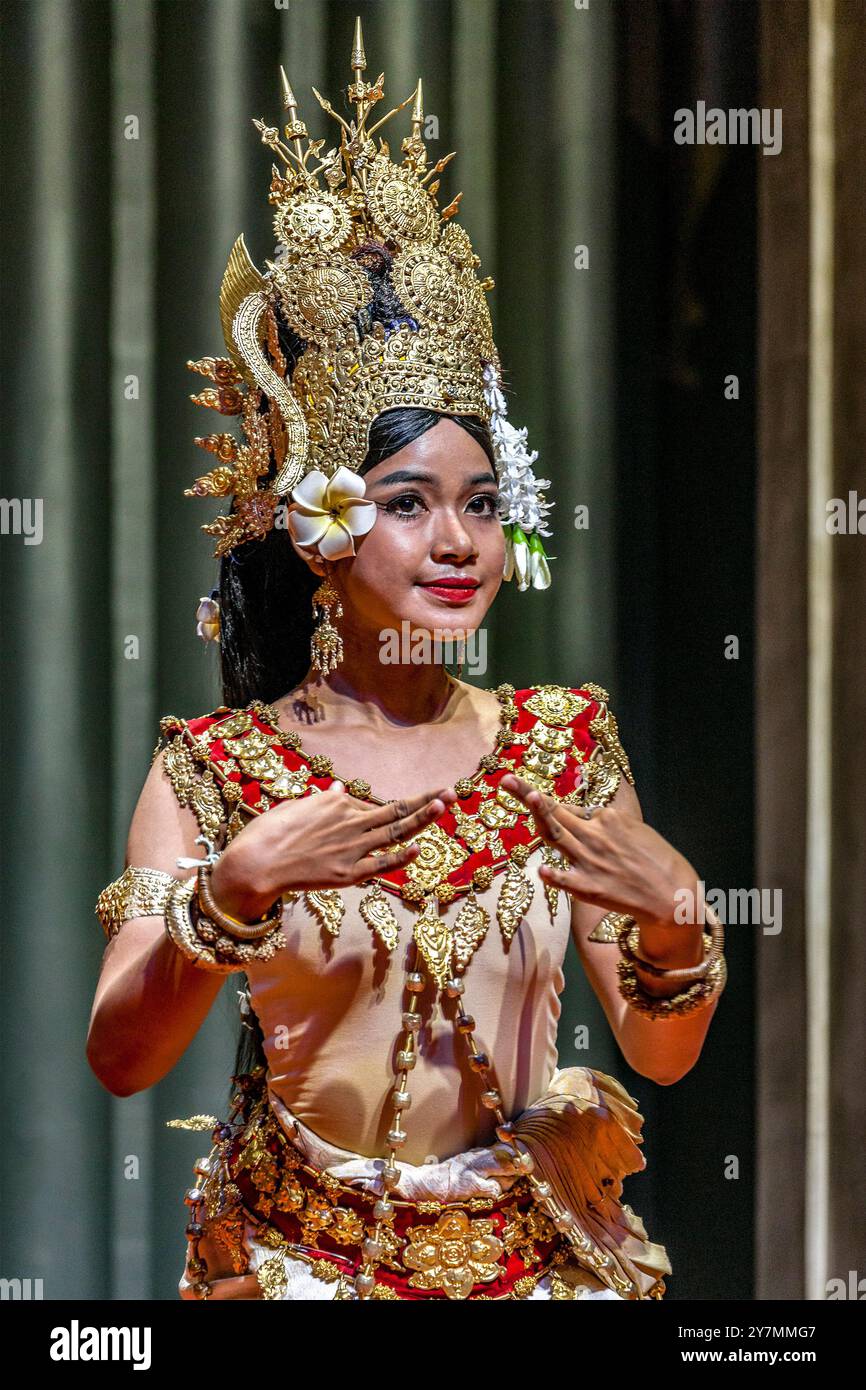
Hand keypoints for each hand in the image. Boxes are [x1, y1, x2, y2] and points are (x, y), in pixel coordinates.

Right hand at [210, 783, 455, 920]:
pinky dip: (402, 857)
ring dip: (423, 819)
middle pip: (395, 809)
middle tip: (452, 792)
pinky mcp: (349, 874)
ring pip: (395, 831)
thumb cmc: (267, 834)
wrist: (254, 864)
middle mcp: (349, 820)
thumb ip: (322, 800)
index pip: (370, 805)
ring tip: (445, 806)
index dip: (391, 806)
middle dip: (426, 801)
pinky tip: (420, 849)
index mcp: (336, 802)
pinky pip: (382, 863)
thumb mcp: (295, 807)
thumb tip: (340, 789)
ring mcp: (352, 848)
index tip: (413, 802)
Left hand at [499, 772, 698, 930]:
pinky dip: (553, 876)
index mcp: (609, 818)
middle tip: (507, 780)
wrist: (674, 895)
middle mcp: (595, 835)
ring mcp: (590, 861)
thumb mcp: (637, 830)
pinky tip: (540, 871)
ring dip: (536, 816)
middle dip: (529, 795)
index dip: (556, 809)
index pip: (573, 810)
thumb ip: (612, 823)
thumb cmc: (659, 862)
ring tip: (521, 798)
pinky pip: (565, 880)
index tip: (534, 796)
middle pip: (556, 811)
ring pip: (555, 835)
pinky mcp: (590, 888)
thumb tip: (594, 816)